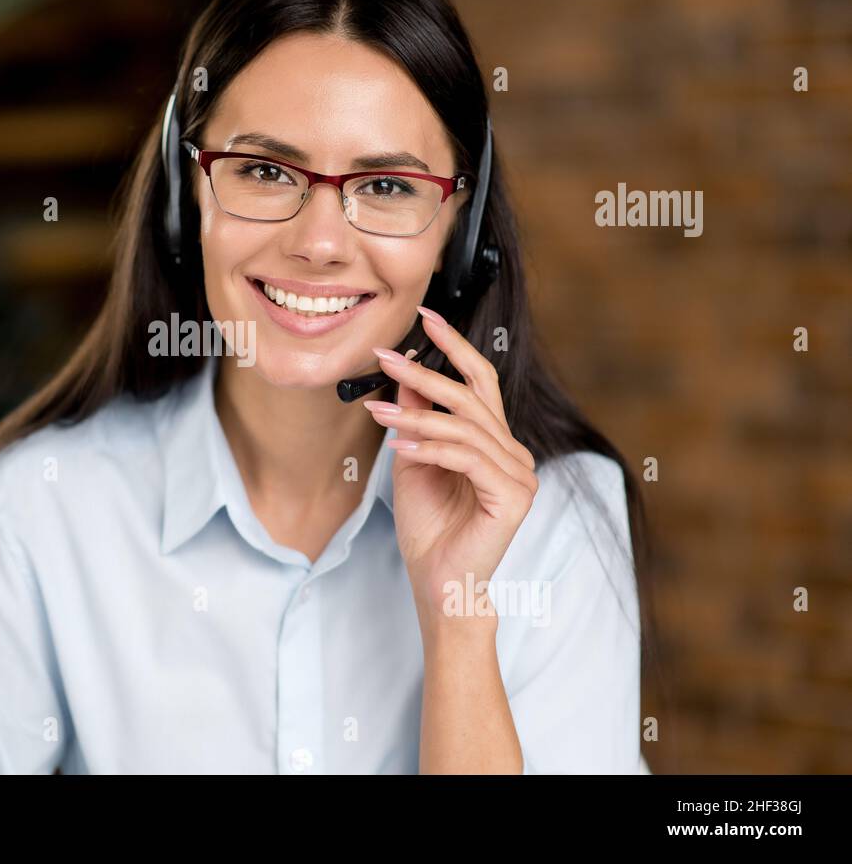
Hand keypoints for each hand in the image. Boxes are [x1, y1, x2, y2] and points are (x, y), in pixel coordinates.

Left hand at [364, 307, 538, 633]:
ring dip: (416, 414)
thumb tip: (404, 368)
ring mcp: (519, 475)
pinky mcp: (513, 497)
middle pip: (471, 397)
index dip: (454, 345)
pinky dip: (431, 448)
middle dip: (426, 371)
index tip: (425, 316)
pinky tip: (401, 445)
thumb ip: (416, 416)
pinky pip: (467, 459)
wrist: (438, 581)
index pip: (480, 380)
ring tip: (377, 412)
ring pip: (464, 427)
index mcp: (494, 440)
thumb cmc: (428, 526)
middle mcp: (513, 452)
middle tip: (385, 356)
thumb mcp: (413, 458)